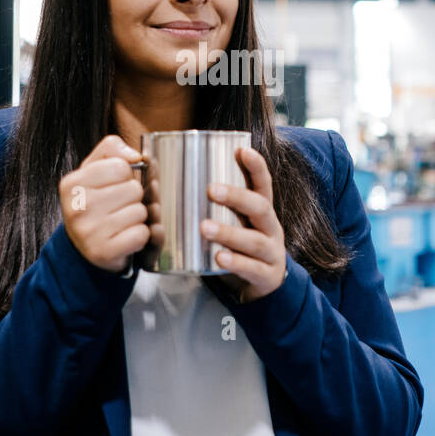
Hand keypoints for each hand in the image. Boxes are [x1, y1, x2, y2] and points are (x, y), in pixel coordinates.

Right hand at [59, 135, 148, 274]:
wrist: (81, 246)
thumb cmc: (93, 202)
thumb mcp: (94, 169)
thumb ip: (111, 148)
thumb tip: (134, 155)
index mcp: (72, 183)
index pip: (121, 166)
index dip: (125, 175)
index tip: (115, 185)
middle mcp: (77, 207)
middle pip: (134, 189)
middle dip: (133, 197)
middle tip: (119, 206)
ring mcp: (89, 232)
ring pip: (140, 212)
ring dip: (137, 217)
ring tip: (121, 221)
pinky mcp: (103, 252)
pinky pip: (141, 234)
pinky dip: (139, 236)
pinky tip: (124, 236)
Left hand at [200, 145, 286, 302]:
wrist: (265, 285)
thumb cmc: (241, 246)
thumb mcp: (236, 223)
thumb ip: (212, 207)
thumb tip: (162, 183)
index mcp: (263, 211)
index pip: (264, 184)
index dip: (256, 167)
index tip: (242, 150)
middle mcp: (271, 228)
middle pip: (260, 208)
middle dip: (237, 197)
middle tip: (211, 190)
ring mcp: (272, 252)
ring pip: (254, 240)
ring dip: (229, 233)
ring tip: (205, 227)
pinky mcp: (266, 275)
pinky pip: (252, 268)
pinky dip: (235, 262)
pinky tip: (219, 256)